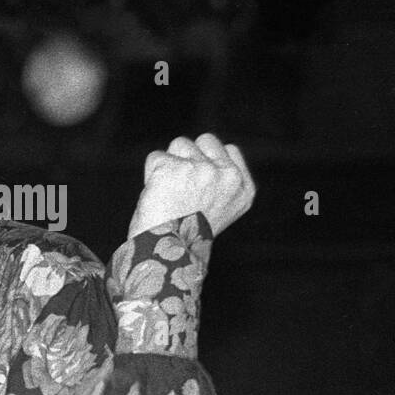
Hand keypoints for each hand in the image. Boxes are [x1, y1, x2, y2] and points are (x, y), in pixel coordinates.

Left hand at [127, 133, 254, 239]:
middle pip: (206, 140)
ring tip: (170, 194)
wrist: (165, 255)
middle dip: (190, 156)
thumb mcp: (218, 207)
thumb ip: (219, 178)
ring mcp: (201, 170)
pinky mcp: (172, 169)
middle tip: (183, 188)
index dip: (209, 161)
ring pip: (179, 144)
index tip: (199, 185)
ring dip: (170, 164)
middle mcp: (227, 177)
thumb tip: (203, 150)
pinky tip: (157, 196)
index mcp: (243, 188)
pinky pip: (156, 157)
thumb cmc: (186, 233)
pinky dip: (151, 174)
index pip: (230, 149)